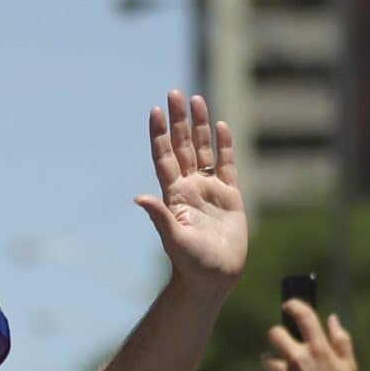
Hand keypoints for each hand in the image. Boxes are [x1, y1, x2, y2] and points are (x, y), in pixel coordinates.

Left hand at [133, 90, 245, 295]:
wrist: (214, 278)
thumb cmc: (191, 263)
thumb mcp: (174, 239)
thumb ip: (160, 216)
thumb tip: (139, 198)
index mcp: (173, 195)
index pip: (164, 157)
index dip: (159, 134)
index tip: (155, 110)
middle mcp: (189, 187)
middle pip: (182, 146)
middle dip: (178, 120)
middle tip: (175, 93)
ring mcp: (209, 190)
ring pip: (203, 150)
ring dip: (199, 126)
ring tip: (197, 99)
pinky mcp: (230, 196)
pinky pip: (227, 165)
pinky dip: (224, 146)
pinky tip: (221, 127)